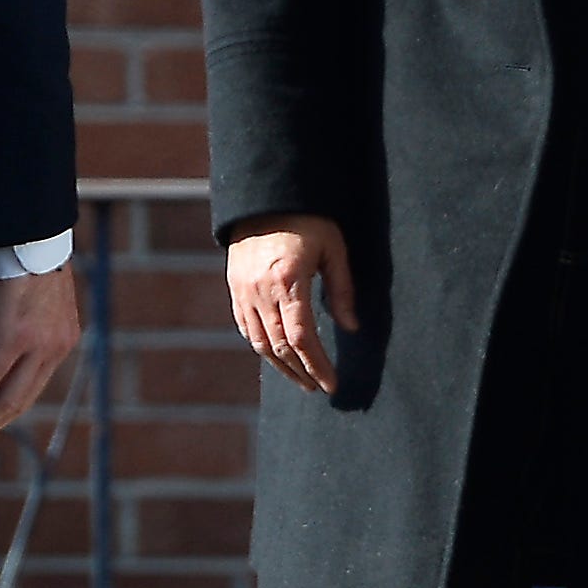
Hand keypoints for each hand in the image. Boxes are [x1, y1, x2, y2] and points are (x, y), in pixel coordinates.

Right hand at [0, 267, 79, 455]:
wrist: (31, 236)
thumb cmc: (26, 266)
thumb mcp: (34, 306)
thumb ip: (25, 334)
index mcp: (63, 343)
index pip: (31, 391)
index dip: (2, 416)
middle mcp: (57, 348)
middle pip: (19, 403)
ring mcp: (40, 344)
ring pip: (5, 398)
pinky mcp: (18, 336)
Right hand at [227, 214, 356, 395]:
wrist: (266, 199)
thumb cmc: (309, 220)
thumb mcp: (334, 248)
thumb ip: (343, 289)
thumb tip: (352, 327)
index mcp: (289, 281)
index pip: (302, 338)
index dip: (317, 365)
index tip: (331, 384)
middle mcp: (261, 292)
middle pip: (281, 347)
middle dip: (302, 372)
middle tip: (319, 388)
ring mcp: (244, 293)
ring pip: (260, 343)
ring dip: (282, 367)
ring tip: (302, 380)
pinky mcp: (235, 290)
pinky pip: (246, 328)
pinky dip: (262, 348)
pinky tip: (277, 357)